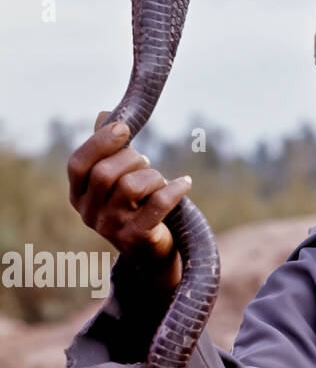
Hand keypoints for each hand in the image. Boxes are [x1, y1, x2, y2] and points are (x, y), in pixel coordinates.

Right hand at [67, 113, 189, 288]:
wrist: (150, 254)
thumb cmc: (133, 207)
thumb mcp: (116, 180)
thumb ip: (108, 150)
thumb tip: (105, 114)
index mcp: (79, 196)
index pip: (78, 164)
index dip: (99, 142)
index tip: (123, 127)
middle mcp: (90, 214)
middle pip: (105, 174)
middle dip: (130, 158)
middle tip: (145, 161)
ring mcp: (112, 228)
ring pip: (131, 187)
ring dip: (152, 175)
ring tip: (159, 179)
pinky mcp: (137, 238)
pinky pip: (158, 205)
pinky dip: (175, 189)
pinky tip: (186, 183)